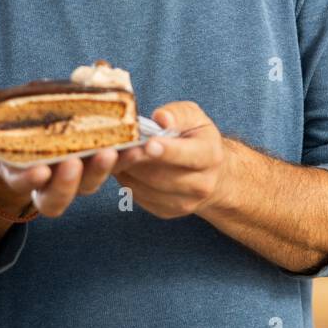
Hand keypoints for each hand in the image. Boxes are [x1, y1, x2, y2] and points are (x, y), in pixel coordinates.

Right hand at [0, 112, 151, 218]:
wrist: (33, 134)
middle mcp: (51, 184)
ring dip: (104, 169)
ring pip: (90, 183)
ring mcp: (78, 175)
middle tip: (74, 163)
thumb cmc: (7, 137)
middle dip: (68, 181)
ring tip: (113, 151)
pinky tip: (142, 145)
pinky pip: (118, 164)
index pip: (26, 185)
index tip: (36, 171)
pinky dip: (132, 157)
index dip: (30, 180)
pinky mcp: (101, 161)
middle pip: (61, 194)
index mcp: (23, 177)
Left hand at [113, 101, 233, 218]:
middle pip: (161, 176)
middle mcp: (202, 184)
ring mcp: (185, 203)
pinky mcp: (167, 212)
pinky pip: (138, 197)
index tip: (147, 143)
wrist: (210, 172)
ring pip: (145, 188)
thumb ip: (178, 114)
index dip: (167, 150)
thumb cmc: (196, 136)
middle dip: (136, 160)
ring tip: (117, 153)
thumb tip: (161, 118)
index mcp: (211, 156)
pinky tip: (124, 166)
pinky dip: (127, 181)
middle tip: (116, 146)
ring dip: (127, 170)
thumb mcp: (194, 117)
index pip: (188, 155)